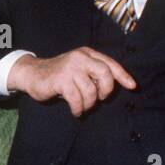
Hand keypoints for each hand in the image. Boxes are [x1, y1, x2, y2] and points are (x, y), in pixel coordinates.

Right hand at [7, 46, 137, 116]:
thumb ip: (93, 74)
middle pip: (105, 73)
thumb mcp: (78, 71)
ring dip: (89, 104)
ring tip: (83, 107)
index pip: (110, 64)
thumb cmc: (58, 76)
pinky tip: (76, 111)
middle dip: (106, 90)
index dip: (123, 76)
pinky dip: (78, 108)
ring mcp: (70, 68)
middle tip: (100, 99)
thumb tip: (113, 87)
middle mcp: (80, 57)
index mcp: (86, 54)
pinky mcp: (61, 80)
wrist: (32, 74)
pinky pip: (77, 99)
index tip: (132, 86)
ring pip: (91, 90)